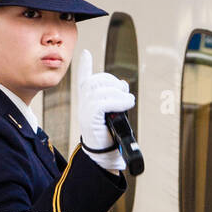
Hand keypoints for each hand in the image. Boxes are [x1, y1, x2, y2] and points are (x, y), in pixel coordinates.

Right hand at [76, 48, 134, 170]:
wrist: (103, 157)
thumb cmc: (110, 138)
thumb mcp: (114, 115)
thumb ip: (116, 100)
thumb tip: (123, 84)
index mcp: (88, 103)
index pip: (84, 81)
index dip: (84, 67)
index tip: (86, 54)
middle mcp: (84, 105)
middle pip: (94, 81)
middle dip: (111, 81)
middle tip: (124, 92)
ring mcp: (85, 111)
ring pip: (100, 90)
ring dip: (118, 93)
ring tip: (128, 101)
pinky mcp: (89, 119)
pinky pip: (103, 102)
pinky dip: (118, 101)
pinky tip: (126, 104)